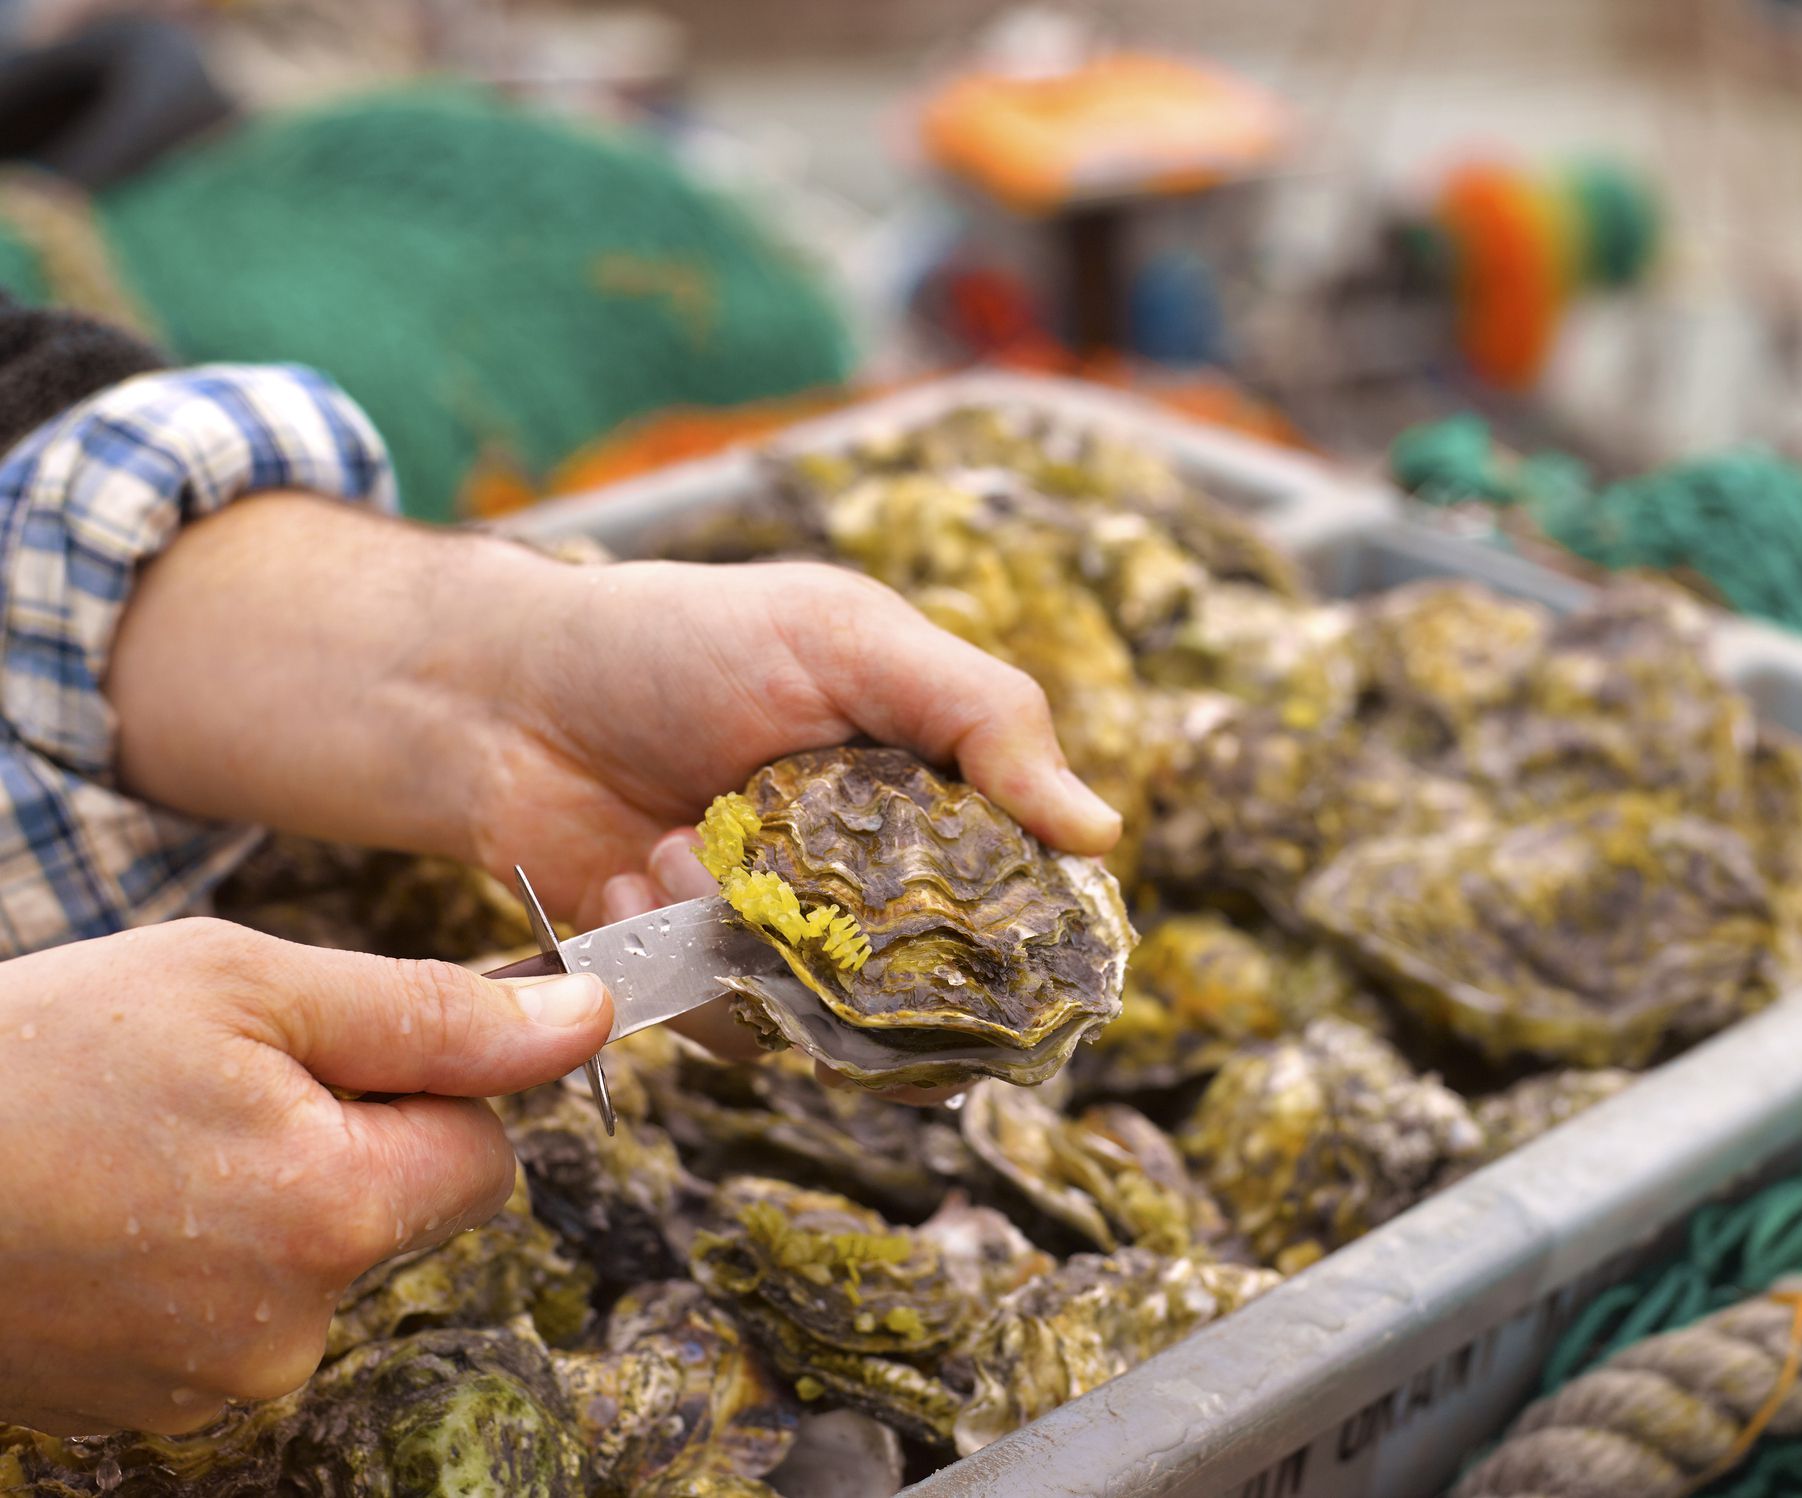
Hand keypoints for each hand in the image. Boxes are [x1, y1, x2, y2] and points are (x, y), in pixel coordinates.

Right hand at [0, 917, 608, 1435]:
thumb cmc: (33, 1058)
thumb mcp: (243, 985)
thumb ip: (432, 1013)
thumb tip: (583, 1017)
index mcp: (333, 1211)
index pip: (486, 1151)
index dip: (429, 1083)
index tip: (342, 1047)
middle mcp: (294, 1324)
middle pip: (409, 1210)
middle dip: (355, 1139)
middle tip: (224, 1083)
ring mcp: (217, 1382)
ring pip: (324, 1259)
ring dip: (275, 1195)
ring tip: (146, 1143)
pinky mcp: (150, 1408)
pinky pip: (242, 1311)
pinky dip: (206, 1255)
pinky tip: (116, 1208)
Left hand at [108, 498, 1121, 922]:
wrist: (496, 700)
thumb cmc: (675, 642)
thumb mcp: (845, 638)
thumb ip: (981, 713)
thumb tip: (1098, 832)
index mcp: (927, 778)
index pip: (1023, 872)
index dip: (1029, 908)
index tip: (1005, 918)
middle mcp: (875, 868)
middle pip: (946, 968)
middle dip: (879, 939)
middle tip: (806, 874)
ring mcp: (793, 933)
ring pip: (849, 1015)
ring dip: (765, 939)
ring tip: (684, 838)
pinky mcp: (713, 984)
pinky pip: (749, 1032)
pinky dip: (694, 968)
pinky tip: (639, 876)